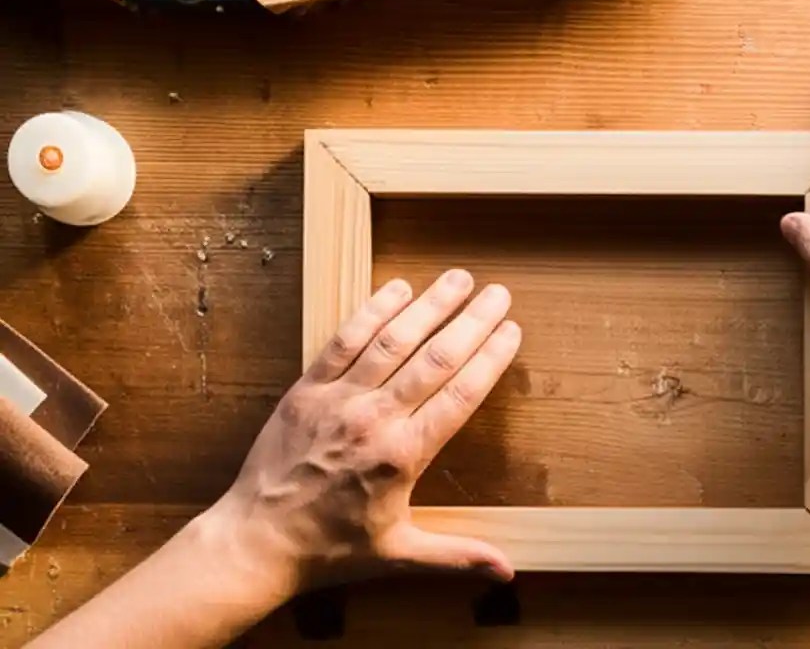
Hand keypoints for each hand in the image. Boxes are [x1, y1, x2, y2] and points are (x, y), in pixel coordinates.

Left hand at [203, 271, 521, 590]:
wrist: (258, 541)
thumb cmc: (329, 549)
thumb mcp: (399, 554)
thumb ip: (457, 554)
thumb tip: (507, 572)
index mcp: (404, 456)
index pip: (460, 395)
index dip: (490, 358)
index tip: (512, 331)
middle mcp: (375, 420)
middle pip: (435, 359)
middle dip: (472, 321)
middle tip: (499, 293)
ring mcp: (339, 400)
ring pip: (393, 340)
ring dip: (430, 305)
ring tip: (459, 278)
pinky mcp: (307, 389)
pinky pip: (344, 340)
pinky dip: (372, 311)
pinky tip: (398, 288)